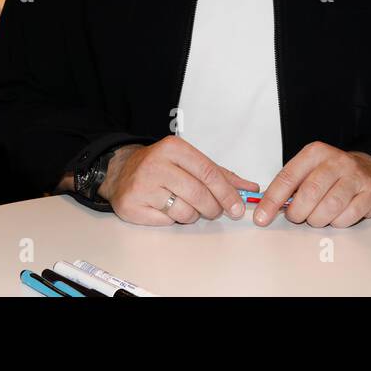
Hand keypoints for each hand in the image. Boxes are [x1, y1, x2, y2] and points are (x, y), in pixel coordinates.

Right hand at [97, 136, 259, 225]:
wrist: (121, 172)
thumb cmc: (161, 167)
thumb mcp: (189, 162)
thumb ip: (220, 174)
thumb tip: (250, 188)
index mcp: (174, 148)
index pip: (208, 172)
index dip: (227, 193)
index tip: (238, 207)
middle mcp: (157, 164)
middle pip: (198, 194)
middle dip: (213, 208)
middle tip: (215, 211)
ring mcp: (143, 185)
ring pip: (184, 211)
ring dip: (192, 215)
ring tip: (186, 206)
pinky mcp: (133, 205)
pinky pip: (166, 222)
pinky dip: (172, 220)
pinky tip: (167, 209)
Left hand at [255, 143, 370, 227]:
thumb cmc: (333, 174)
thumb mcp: (310, 170)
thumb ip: (290, 185)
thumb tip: (266, 207)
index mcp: (315, 153)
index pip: (288, 177)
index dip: (272, 200)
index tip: (262, 217)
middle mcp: (336, 161)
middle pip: (309, 193)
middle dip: (297, 212)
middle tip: (296, 217)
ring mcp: (356, 176)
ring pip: (329, 207)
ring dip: (317, 219)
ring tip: (316, 217)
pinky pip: (349, 216)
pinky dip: (338, 222)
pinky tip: (336, 216)